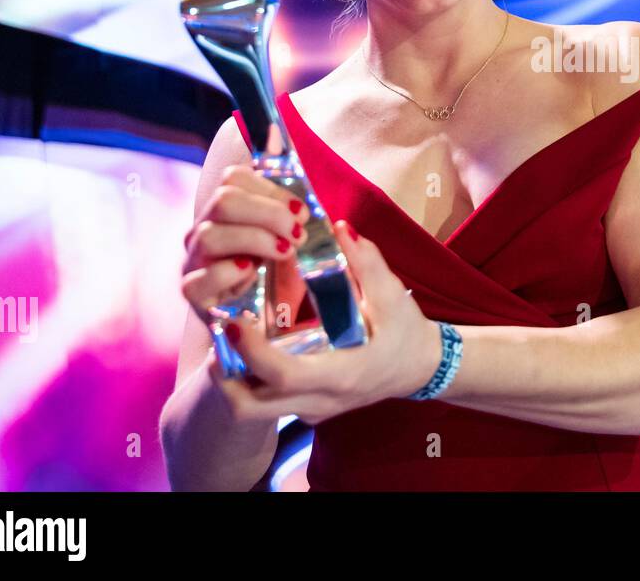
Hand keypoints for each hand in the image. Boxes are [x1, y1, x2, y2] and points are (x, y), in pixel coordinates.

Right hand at [181, 156, 309, 326]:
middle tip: (298, 235)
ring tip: (284, 253)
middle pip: (223, 199)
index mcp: (230, 212)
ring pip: (209, 234)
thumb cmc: (290, 282)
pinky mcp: (195, 294)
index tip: (302, 212)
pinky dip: (229, 273)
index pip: (234, 178)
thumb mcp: (309, 252)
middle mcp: (206, 230)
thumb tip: (341, 227)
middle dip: (269, 213)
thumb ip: (324, 237)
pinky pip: (198, 278)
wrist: (277, 330)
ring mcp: (195, 261)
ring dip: (255, 239)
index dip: (272, 190)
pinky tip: (252, 274)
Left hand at [207, 219, 443, 426]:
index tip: (232, 318)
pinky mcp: (307, 409)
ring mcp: (312, 409)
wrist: (420, 367)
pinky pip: (266, 402)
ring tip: (229, 338)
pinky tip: (250, 345)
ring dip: (229, 379)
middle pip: (249, 408)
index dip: (249, 350)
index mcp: (341, 373)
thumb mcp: (392, 294)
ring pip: (251, 411)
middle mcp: (320, 399)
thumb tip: (339, 228)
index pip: (282, 374)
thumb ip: (366, 261)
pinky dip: (248, 379)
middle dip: (222, 376)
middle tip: (219, 332)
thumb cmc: (405, 331)